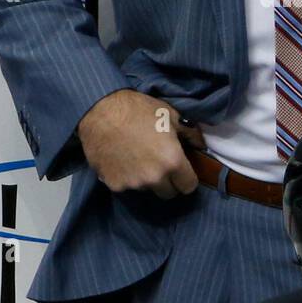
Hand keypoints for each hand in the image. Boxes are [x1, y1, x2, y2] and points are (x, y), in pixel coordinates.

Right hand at [77, 90, 205, 199]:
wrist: (100, 110)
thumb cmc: (138, 109)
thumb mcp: (171, 115)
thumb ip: (191, 134)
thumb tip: (201, 146)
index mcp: (172, 162)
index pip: (189, 187)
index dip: (187, 178)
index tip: (182, 170)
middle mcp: (154, 178)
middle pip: (168, 193)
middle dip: (168, 181)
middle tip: (160, 163)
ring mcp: (133, 184)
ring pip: (147, 190)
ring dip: (146, 180)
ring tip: (138, 158)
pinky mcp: (114, 185)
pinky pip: (127, 186)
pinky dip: (127, 177)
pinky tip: (122, 159)